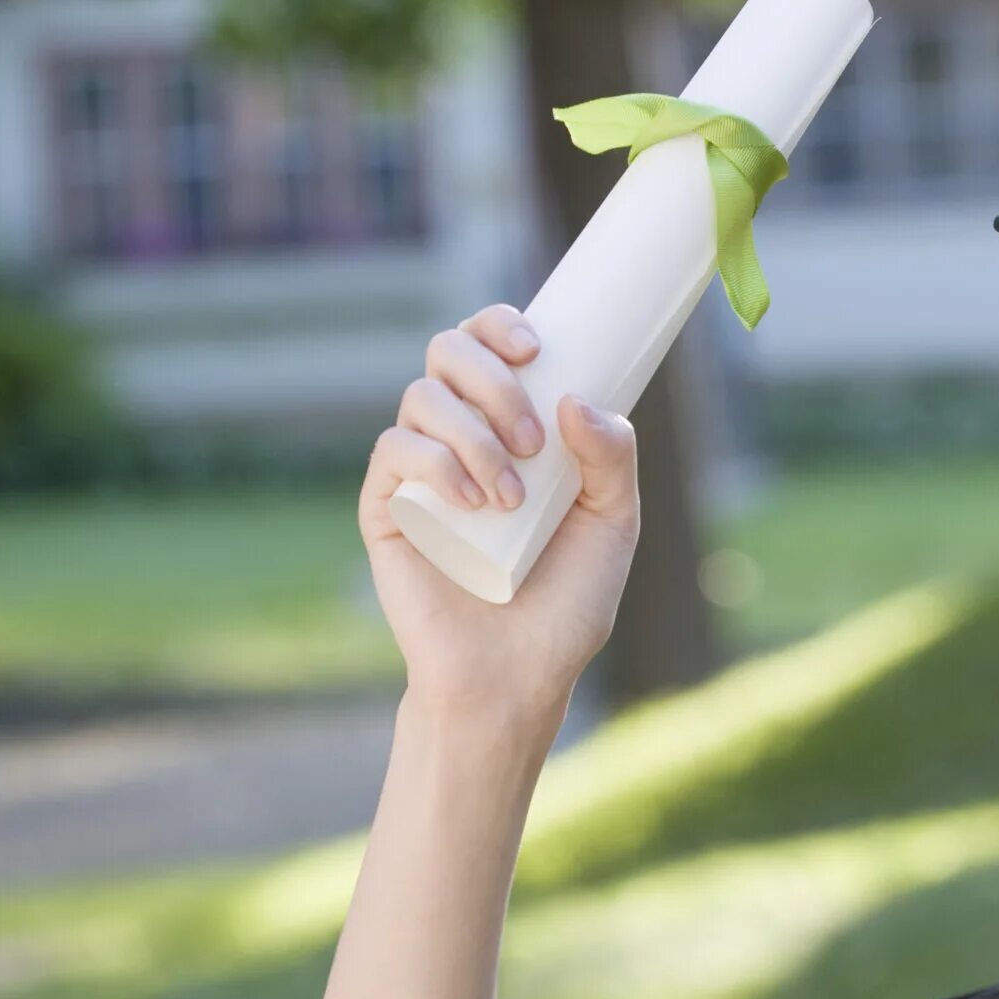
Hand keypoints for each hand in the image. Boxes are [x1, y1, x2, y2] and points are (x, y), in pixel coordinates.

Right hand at [357, 303, 641, 715]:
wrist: (519, 675)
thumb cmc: (568, 601)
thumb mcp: (613, 524)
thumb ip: (612, 459)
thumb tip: (576, 398)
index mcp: (510, 425)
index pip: (488, 344)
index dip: (500, 324)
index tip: (536, 347)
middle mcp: (459, 436)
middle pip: (448, 352)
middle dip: (491, 376)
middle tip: (530, 438)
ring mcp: (418, 471)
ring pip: (422, 397)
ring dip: (474, 433)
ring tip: (511, 496)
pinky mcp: (385, 509)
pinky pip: (394, 452)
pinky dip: (435, 463)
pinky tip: (471, 501)